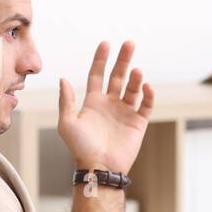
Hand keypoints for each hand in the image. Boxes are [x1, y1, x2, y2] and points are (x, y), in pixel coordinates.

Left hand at [58, 40, 154, 173]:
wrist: (99, 168)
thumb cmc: (80, 148)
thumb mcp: (67, 123)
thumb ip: (66, 101)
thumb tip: (63, 78)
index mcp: (93, 102)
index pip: (98, 74)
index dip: (101, 59)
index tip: (106, 44)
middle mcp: (110, 104)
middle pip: (118, 76)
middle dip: (123, 60)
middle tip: (130, 43)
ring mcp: (125, 112)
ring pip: (132, 89)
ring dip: (135, 78)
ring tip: (136, 71)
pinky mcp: (138, 123)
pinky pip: (145, 105)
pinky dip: (148, 96)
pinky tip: (147, 87)